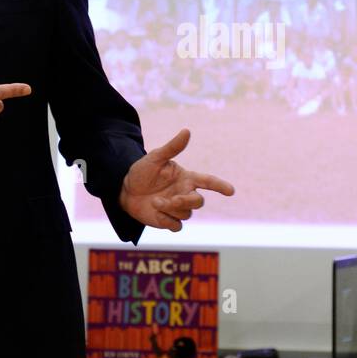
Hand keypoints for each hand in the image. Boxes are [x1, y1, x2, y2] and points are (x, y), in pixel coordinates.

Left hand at [119, 128, 234, 231]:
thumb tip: (186, 131)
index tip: (231, 191)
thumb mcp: (155, 157)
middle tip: (172, 200)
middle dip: (187, 201)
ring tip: (154, 201)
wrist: (125, 190)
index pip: (208, 181)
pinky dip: (168, 221)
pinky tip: (156, 213)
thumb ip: (172, 147)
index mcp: (186, 178)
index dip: (220, 186)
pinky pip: (177, 226)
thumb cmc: (142, 172)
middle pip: (198, 202)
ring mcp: (177, 209)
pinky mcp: (168, 221)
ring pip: (186, 213)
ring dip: (170, 208)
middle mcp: (184, 193)